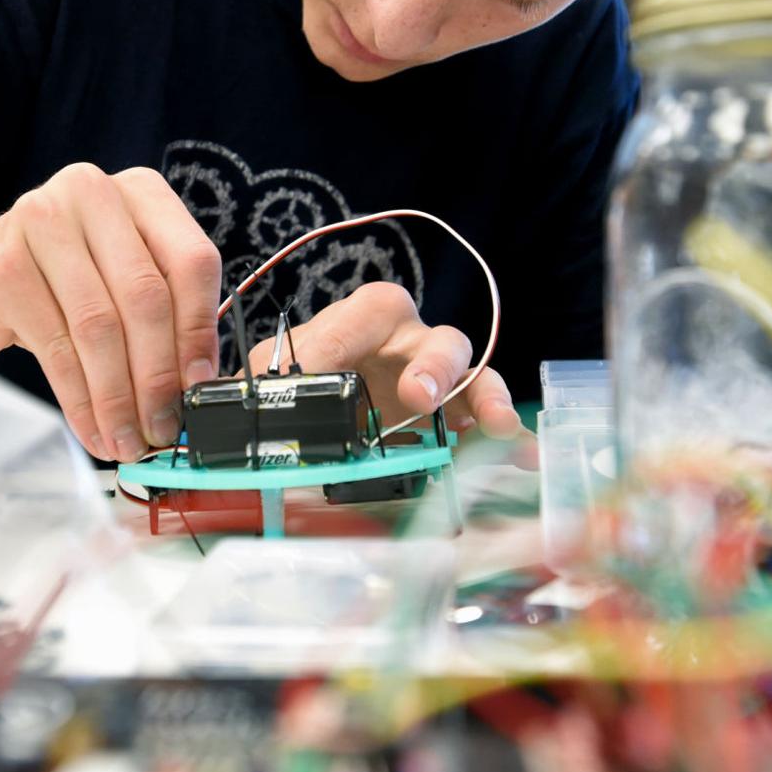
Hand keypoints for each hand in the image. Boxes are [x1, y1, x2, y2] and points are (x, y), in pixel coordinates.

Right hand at [0, 163, 220, 459]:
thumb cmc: (58, 284)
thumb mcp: (120, 283)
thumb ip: (167, 315)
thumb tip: (202, 384)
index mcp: (140, 190)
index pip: (191, 261)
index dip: (199, 331)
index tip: (201, 387)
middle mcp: (93, 191)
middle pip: (146, 297)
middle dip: (158, 376)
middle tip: (164, 427)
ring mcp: (42, 220)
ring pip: (100, 327)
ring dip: (118, 397)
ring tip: (127, 439)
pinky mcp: (5, 265)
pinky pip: (57, 347)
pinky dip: (80, 399)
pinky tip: (91, 429)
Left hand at [247, 281, 521, 439]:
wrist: (302, 420)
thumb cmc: (291, 384)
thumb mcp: (270, 378)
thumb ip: (262, 381)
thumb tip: (248, 394)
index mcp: (361, 322)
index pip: (368, 313)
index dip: (352, 339)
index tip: (325, 372)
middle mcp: (407, 345)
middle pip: (437, 338)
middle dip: (434, 366)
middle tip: (421, 397)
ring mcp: (436, 383)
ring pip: (472, 379)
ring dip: (484, 399)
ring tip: (497, 428)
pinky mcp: (453, 421)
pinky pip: (486, 423)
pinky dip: (507, 439)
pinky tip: (523, 457)